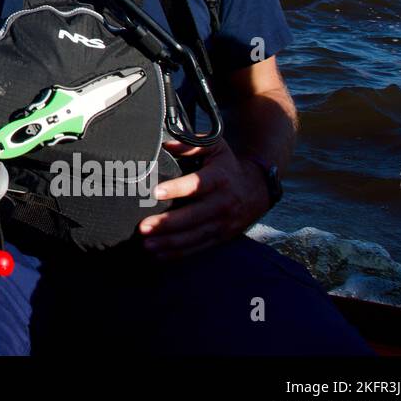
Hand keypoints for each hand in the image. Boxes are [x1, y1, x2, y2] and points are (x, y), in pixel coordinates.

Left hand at [138, 138, 269, 259]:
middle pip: (193, 216)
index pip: (197, 185)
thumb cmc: (226, 165)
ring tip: (147, 245)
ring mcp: (223, 223)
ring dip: (169, 243)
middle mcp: (223, 203)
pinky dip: (178, 254)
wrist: (256, 188)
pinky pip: (198, 247)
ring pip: (194, 236)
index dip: (177, 189)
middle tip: (143, 227)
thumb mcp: (215, 147)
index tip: (156, 192)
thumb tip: (168, 144)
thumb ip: (192, 144)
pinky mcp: (221, 237)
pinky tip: (158, 255)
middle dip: (168, 224)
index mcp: (220, 179)